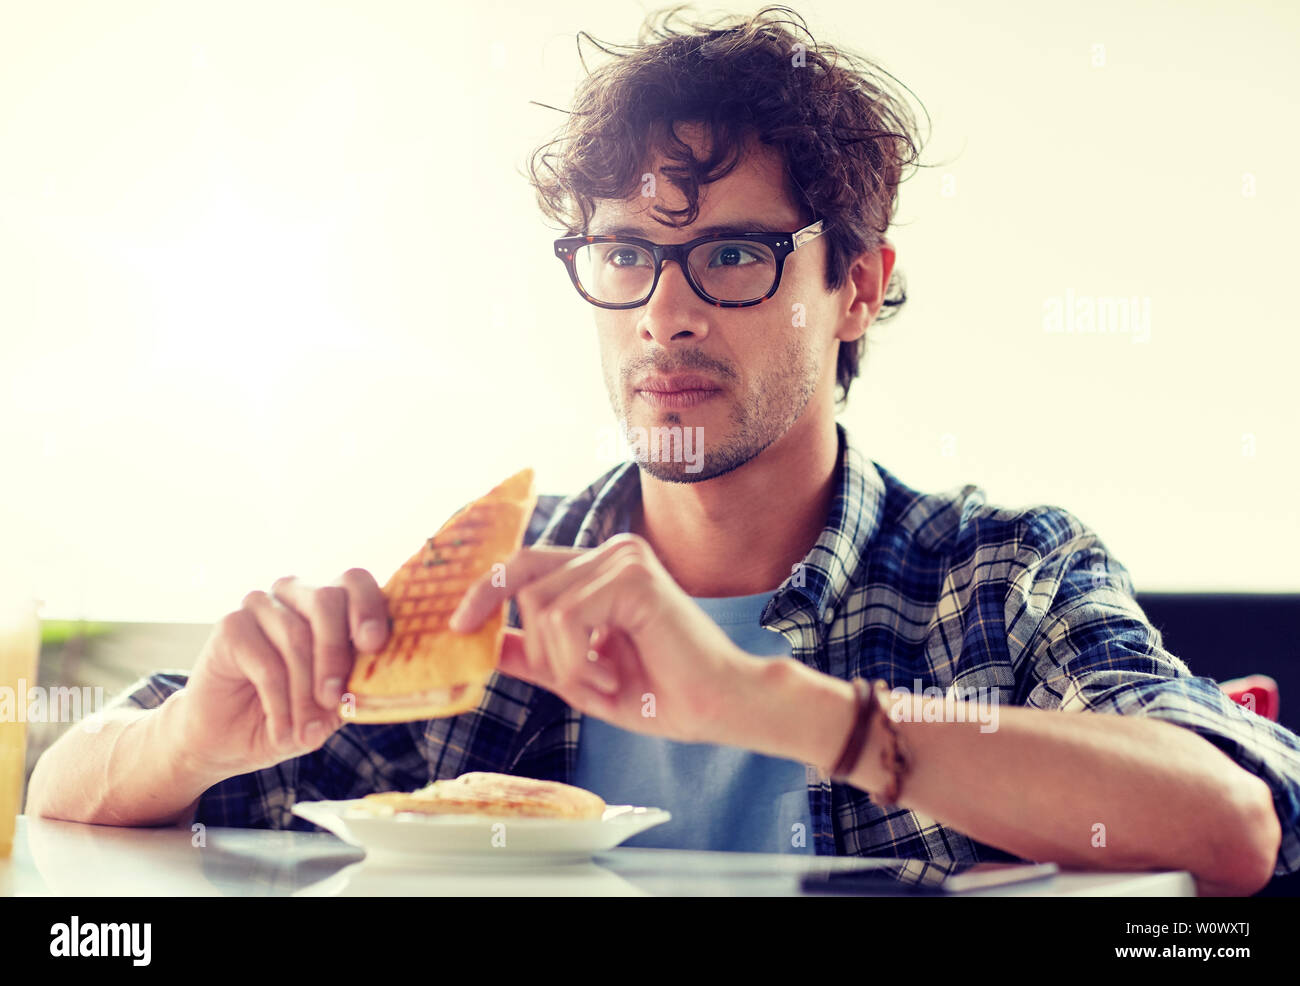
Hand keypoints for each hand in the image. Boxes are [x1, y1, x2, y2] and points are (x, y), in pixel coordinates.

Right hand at [174, 568, 390, 777]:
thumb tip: (385, 677)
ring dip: (305, 694)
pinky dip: (280, 704)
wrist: (229, 740)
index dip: (368, 607)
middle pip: (326, 600)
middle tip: (334, 701)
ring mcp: (261, 605)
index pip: (355, 582)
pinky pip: (267, 663)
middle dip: (335, 656)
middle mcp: (297, 594)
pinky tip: (282, 732)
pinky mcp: (230, 625)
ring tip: (308, 733)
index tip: (373, 644)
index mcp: (332, 603)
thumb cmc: (292, 716)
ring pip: (296, 636)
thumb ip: (358, 683)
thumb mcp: (334, 705)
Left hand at [449, 533, 757, 744]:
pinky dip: (576, 661)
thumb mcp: (580, 675)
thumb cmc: (662, 693)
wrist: (720, 706)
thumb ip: (534, 655)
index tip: (456, 626)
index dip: (485, 590)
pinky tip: (609, 679)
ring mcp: (623, 559)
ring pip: (542, 607)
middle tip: (575, 683)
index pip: (525, 564)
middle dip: (533, 646)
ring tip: (603, 684)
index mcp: (601, 568)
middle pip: (525, 584)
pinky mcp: (633, 578)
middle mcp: (612, 551)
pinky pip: (566, 618)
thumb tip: (484, 641)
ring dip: (561, 664)